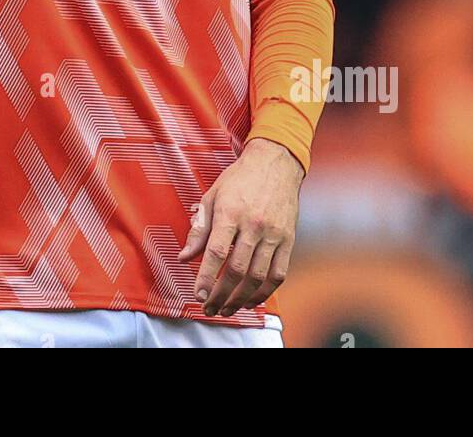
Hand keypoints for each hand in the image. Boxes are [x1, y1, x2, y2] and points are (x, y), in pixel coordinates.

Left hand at [177, 137, 302, 316]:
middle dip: (221, 295)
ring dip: (241, 299)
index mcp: (230, 212)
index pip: (216, 252)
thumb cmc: (240, 179)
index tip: (198, 295)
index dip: (206, 278)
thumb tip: (184, 256)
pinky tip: (252, 300)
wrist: (275, 163)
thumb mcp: (212, 196)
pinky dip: (265, 292)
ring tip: (227, 309)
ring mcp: (273, 234)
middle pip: (237, 270)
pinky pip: (278, 273)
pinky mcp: (288, 240)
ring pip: (258, 277)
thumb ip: (199, 229)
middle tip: (209, 308)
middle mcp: (253, 225)